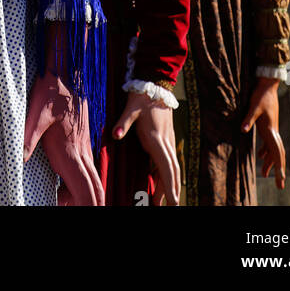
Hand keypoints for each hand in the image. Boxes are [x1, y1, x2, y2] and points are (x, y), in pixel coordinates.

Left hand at [24, 71, 104, 205]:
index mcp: (71, 151)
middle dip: (89, 207)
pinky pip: (87, 170)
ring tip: (58, 199)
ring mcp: (84, 147)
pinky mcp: (82, 141)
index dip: (84, 207)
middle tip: (66, 208)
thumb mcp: (36, 112)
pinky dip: (79, 184)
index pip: (86, 190)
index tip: (70, 211)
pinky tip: (61, 183)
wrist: (67, 69)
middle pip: (96, 191)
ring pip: (93, 181)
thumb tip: (18, 160)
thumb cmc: (52, 89)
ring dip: (82, 197)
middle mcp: (81, 152)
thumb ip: (28, 137)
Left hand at [113, 90, 179, 204]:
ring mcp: (167, 140)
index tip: (173, 202)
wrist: (154, 82)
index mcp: (157, 138)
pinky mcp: (166, 137)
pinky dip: (167, 174)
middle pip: (172, 171)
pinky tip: (161, 182)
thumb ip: (124, 122)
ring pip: (172, 167)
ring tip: (164, 202)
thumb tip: (116, 134)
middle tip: (171, 208)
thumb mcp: (131, 107)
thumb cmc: (141, 96)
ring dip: (169, 185)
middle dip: (172, 191)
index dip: (169, 186)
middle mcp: (165, 142)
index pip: (166, 167)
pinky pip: (169, 160)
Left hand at [242, 77, 284, 189]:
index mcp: (271, 130)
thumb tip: (242, 131)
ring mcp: (271, 129)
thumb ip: (248, 119)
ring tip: (265, 174)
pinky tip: (260, 157)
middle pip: (278, 154)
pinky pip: (268, 143)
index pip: (277, 152)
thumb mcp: (253, 107)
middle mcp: (273, 132)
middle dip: (278, 169)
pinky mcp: (267, 125)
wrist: (267, 84)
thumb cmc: (260, 95)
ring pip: (273, 149)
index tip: (281, 179)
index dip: (279, 166)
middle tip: (280, 185)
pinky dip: (265, 151)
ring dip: (270, 162)